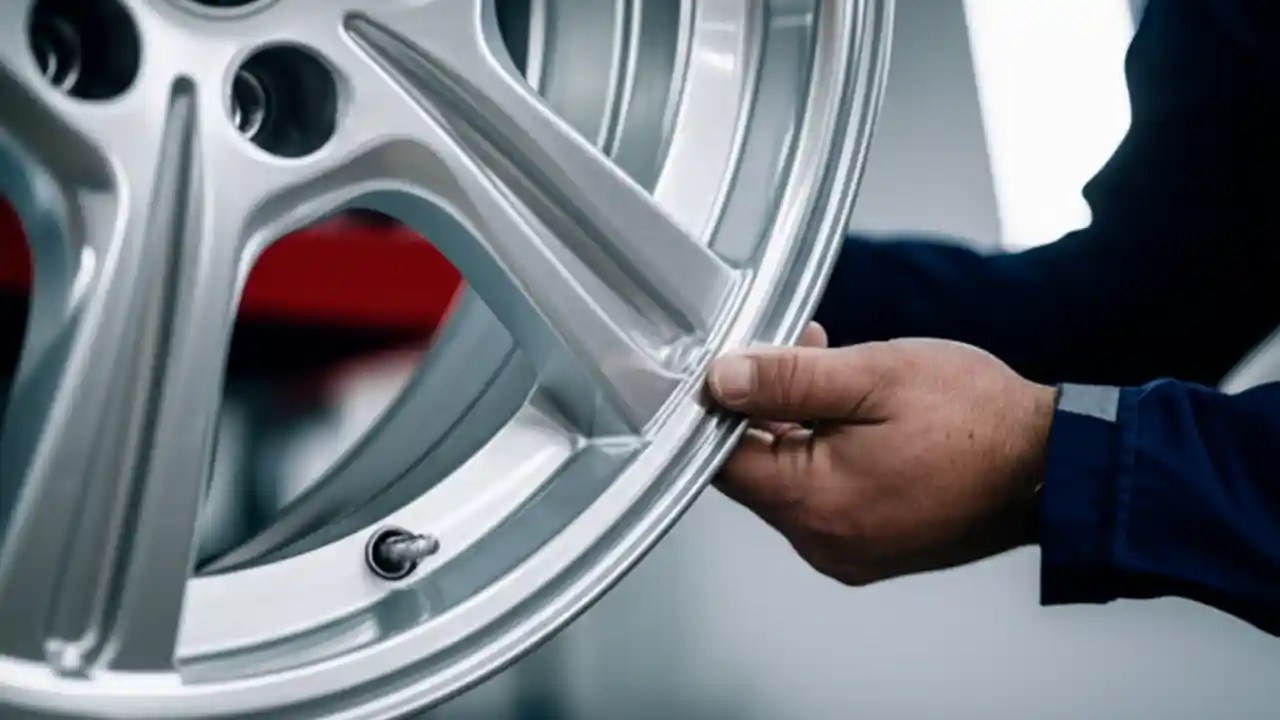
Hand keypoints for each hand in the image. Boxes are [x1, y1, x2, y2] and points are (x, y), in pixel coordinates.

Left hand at [705, 324, 1054, 585]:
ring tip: (835, 369)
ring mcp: (850, 551)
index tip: (739, 362)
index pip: (723, 460)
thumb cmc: (977, 420)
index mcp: (815, 505)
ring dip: (799, 424)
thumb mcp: (873, 377)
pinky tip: (852, 412)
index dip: (721, 406)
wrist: (1054, 465)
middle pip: (756, 471)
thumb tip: (721, 380)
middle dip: (767, 407)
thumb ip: (788, 379)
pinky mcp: (874, 547)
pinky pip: (826, 497)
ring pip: (791, 481)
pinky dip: (827, 453)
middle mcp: (824, 542)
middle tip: (802, 349)